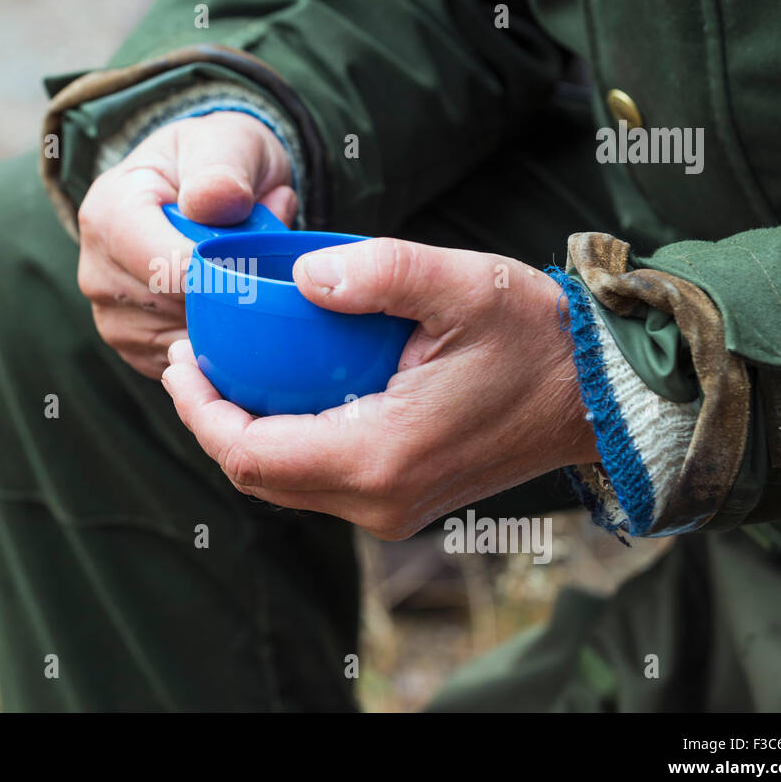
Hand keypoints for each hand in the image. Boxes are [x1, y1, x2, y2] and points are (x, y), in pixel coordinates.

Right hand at [77, 111, 296, 377]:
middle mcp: (97, 268)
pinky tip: (225, 308)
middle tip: (260, 262)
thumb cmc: (219, 162)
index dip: (220, 275)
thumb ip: (223, 167)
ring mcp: (110, 314)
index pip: (164, 267)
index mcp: (109, 211)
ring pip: (181, 342)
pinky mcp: (132, 347)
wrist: (209, 190)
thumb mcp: (228, 143)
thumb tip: (214, 200)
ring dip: (224, 321)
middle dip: (227, 295)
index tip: (259, 266)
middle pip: (174, 310)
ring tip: (239, 277)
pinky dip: (214, 344)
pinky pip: (182, 363)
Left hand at [161, 238, 600, 539]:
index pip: (250, 454)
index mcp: (379, 457)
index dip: (200, 412)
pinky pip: (316, 478)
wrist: (600, 396)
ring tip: (223, 370)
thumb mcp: (462, 285)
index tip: (179, 361)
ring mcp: (389, 508)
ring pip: (284, 482)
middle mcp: (376, 501)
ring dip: (244, 432)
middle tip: (189, 361)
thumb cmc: (538, 339)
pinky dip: (283, 438)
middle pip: (257, 476)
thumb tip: (302, 278)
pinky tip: (279, 389)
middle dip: (211, 420)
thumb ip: (378, 273)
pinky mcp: (401, 499)